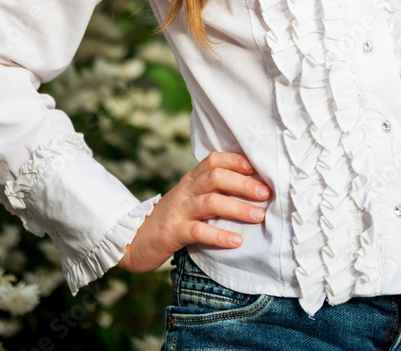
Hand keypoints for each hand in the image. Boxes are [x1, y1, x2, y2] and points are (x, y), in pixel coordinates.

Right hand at [117, 151, 271, 274]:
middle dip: (243, 183)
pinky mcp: (173, 232)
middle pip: (216, 177)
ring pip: (210, 202)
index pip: (214, 160)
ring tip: (259, 216)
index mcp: (191, 179)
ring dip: (237, 208)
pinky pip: (198, 231)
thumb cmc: (171, 220)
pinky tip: (236, 241)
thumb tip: (251, 190)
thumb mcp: (189, 199)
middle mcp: (185, 190)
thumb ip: (211, 191)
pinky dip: (219, 235)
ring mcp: (178, 210)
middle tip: (266, 193)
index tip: (259, 167)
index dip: (237, 160)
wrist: (134, 240)